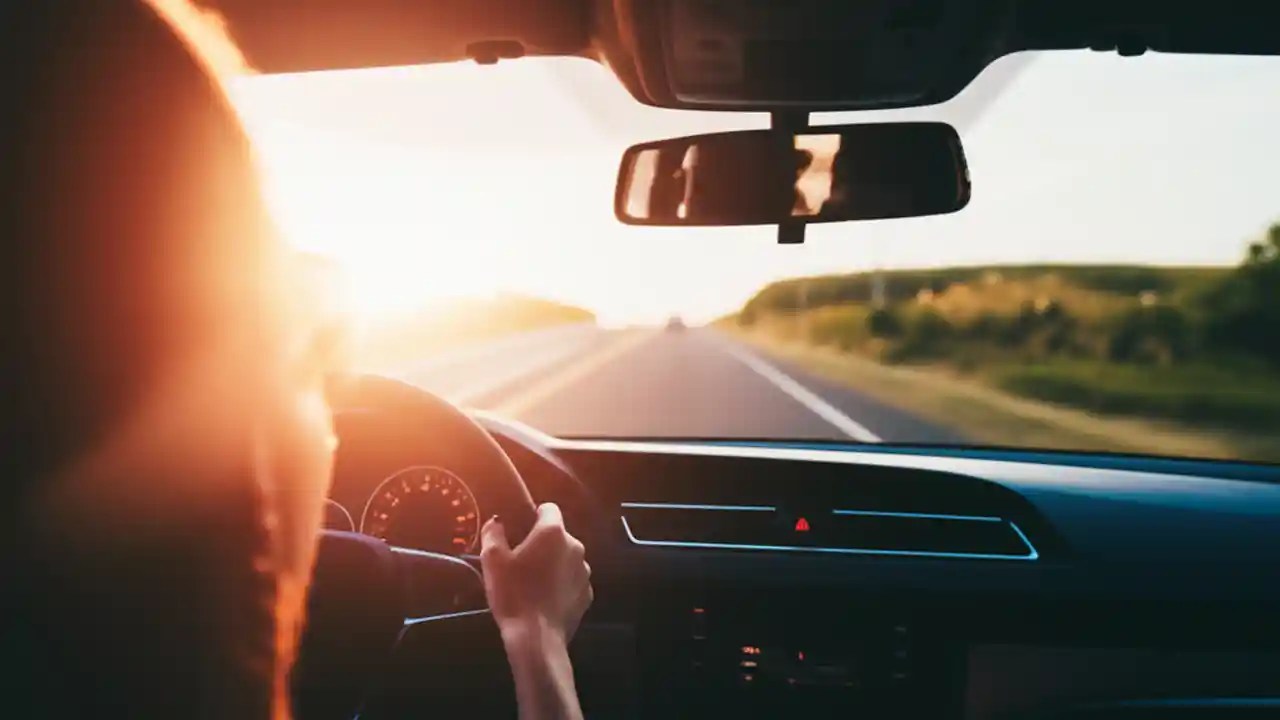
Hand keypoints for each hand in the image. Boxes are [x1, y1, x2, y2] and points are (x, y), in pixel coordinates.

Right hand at [481, 503, 592, 646]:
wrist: (536, 637)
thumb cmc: (513, 594)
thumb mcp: (493, 561)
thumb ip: (493, 533)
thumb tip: (497, 521)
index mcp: (553, 533)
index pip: (548, 508)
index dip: (533, 515)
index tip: (520, 529)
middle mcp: (575, 546)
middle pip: (558, 535)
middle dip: (542, 543)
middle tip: (520, 560)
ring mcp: (585, 571)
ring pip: (566, 558)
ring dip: (553, 564)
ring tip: (532, 583)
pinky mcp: (587, 594)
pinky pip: (572, 581)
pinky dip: (561, 584)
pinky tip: (545, 599)